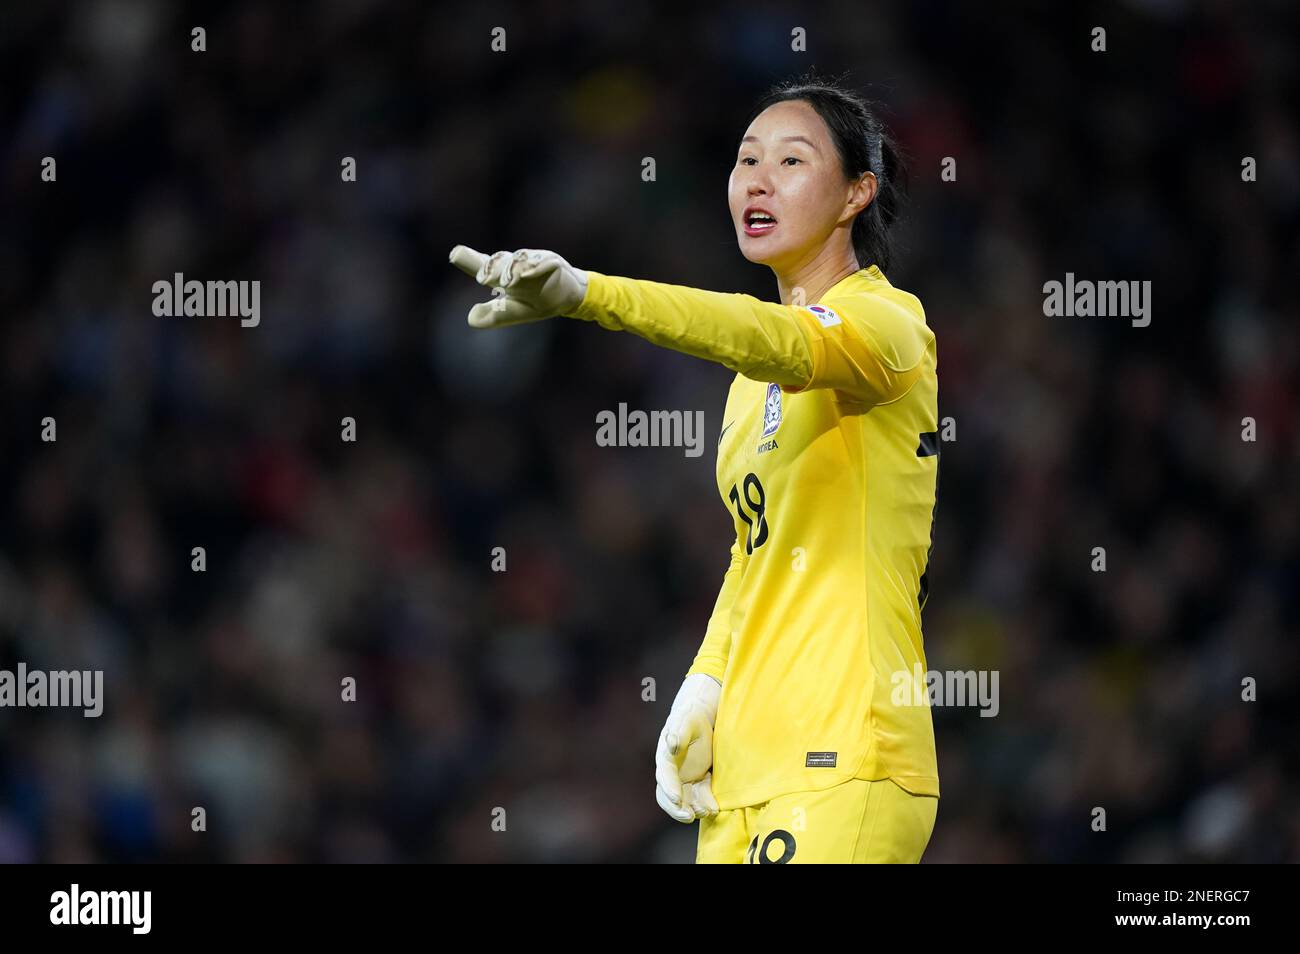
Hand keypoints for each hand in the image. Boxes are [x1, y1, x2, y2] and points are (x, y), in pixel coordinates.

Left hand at [448, 245, 588, 327]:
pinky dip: (536, 267)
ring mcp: (535, 261)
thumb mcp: (513, 312)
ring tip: (507, 282)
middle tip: (482, 278)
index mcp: (504, 274)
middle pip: (501, 260)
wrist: (567, 298)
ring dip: (513, 268)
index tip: (454, 255)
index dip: (470, 260)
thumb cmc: (537, 302)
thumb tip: (471, 317)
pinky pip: (545, 262)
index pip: (485, 265)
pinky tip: (527, 274)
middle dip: (491, 267)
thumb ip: (493, 315)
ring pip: (521, 258)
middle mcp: (517, 264)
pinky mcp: (553, 263)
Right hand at [655, 673, 721, 822]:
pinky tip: (714, 808)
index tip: (677, 798)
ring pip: (684, 802)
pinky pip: (699, 799)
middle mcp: (671, 774)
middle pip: (668, 797)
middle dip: (677, 809)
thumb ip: (679, 732)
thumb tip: (671, 746)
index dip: (669, 788)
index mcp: (665, 758)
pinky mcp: (697, 783)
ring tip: (708, 811)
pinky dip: (705, 805)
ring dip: (694, 810)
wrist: (701, 721)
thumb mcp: (686, 722)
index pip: (664, 776)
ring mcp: (683, 780)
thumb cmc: (690, 719)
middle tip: (689, 816)